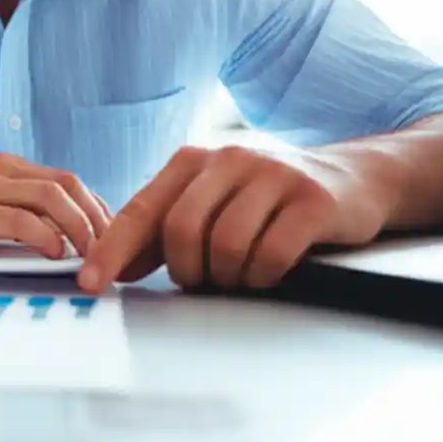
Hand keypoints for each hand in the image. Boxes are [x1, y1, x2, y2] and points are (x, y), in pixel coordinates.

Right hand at [0, 153, 111, 257]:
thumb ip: (9, 210)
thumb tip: (51, 238)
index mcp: (5, 167)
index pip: (66, 180)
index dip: (93, 207)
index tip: (105, 236)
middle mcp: (1, 170)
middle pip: (68, 184)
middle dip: (96, 218)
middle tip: (109, 250)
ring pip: (54, 197)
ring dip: (80, 228)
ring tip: (89, 256)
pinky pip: (22, 220)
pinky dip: (46, 237)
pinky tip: (53, 255)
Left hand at [79, 144, 396, 293]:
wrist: (351, 178)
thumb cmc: (267, 199)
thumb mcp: (210, 204)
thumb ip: (162, 233)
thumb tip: (115, 267)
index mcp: (191, 160)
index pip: (140, 210)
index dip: (112, 249)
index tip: (90, 283)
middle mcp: (227, 158)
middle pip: (181, 230)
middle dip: (186, 269)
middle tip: (203, 279)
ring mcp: (272, 174)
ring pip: (225, 244)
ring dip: (228, 275)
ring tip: (240, 273)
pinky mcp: (312, 199)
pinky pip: (270, 253)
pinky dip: (262, 274)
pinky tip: (268, 270)